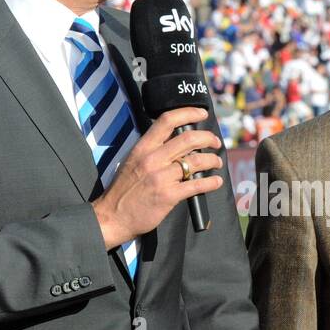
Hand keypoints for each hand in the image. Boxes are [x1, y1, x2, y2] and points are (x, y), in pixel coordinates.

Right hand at [92, 106, 223, 249]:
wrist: (112, 217)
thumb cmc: (124, 190)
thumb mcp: (133, 161)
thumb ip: (152, 150)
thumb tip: (175, 141)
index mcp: (143, 148)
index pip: (167, 120)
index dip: (188, 113)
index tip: (202, 114)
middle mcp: (153, 159)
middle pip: (189, 139)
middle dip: (208, 138)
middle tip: (216, 142)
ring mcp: (161, 177)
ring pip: (196, 161)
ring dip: (212, 160)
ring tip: (217, 162)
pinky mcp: (169, 196)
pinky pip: (197, 185)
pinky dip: (211, 182)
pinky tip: (216, 181)